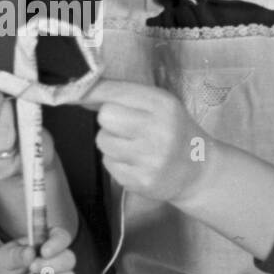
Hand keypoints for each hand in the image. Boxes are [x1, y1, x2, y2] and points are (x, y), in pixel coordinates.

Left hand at [0, 225, 76, 273]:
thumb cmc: (2, 266)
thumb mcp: (4, 257)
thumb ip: (17, 254)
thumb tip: (31, 252)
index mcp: (46, 242)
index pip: (61, 237)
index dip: (57, 244)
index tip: (44, 251)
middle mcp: (57, 258)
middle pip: (69, 259)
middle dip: (52, 265)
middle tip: (32, 268)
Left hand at [79, 80, 210, 204]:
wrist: (200, 171)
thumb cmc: (174, 132)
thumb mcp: (159, 106)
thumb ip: (124, 96)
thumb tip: (81, 93)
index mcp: (162, 105)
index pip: (115, 92)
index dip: (91, 92)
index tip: (73, 93)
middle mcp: (157, 130)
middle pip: (105, 116)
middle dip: (108, 121)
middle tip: (124, 127)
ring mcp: (149, 159)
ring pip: (103, 141)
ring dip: (111, 143)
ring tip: (133, 146)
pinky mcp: (140, 181)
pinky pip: (109, 164)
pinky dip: (117, 163)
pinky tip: (136, 163)